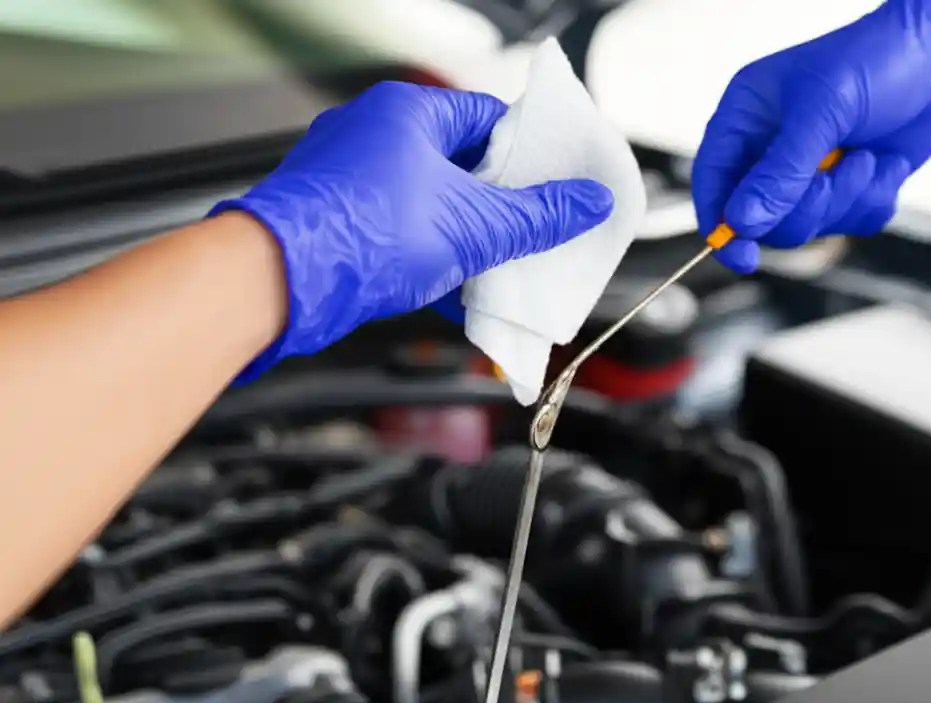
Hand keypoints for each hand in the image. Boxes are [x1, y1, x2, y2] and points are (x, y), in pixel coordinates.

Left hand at [211, 82, 614, 378]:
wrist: (277, 281)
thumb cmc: (359, 234)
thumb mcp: (474, 227)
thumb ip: (540, 216)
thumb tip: (589, 202)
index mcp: (409, 113)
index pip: (490, 118)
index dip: (530, 153)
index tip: (559, 184)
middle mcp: (374, 134)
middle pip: (462, 165)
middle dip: (501, 207)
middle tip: (537, 233)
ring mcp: (350, 176)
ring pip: (430, 203)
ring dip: (467, 239)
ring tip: (499, 271)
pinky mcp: (335, 219)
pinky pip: (399, 232)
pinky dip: (430, 259)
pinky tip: (456, 296)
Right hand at [692, 0, 930, 271]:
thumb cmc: (875, 60)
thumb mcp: (821, 112)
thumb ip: (780, 172)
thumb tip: (742, 221)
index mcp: (746, 118)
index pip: (713, 181)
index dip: (720, 222)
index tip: (742, 255)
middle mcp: (771, 149)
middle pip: (761, 217)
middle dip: (805, 207)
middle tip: (834, 178)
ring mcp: (810, 172)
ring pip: (809, 225)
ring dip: (846, 199)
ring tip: (868, 159)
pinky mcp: (848, 188)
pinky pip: (849, 225)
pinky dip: (873, 201)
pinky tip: (887, 164)